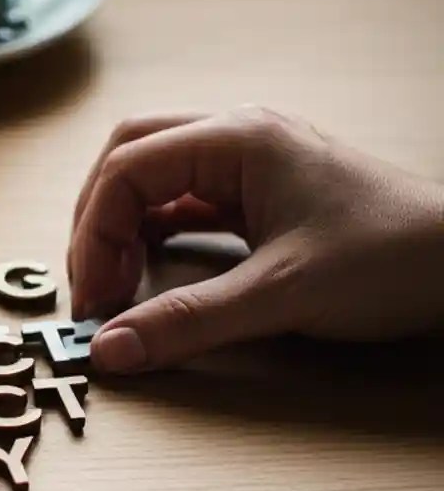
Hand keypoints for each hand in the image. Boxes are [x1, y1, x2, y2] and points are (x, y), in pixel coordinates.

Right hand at [68, 105, 443, 373]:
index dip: (95, 236)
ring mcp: (251, 166)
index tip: (95, 299)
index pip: (126, 170)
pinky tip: (147, 270)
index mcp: (239, 139)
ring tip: (114, 282)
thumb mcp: (281, 295)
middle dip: (97, 222)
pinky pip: (184, 203)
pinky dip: (153, 234)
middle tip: (94, 286)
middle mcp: (239, 139)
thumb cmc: (396, 257)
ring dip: (121, 227)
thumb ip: (188, 322)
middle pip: (128, 159)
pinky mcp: (262, 197)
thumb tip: (110, 351)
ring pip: (153, 178)